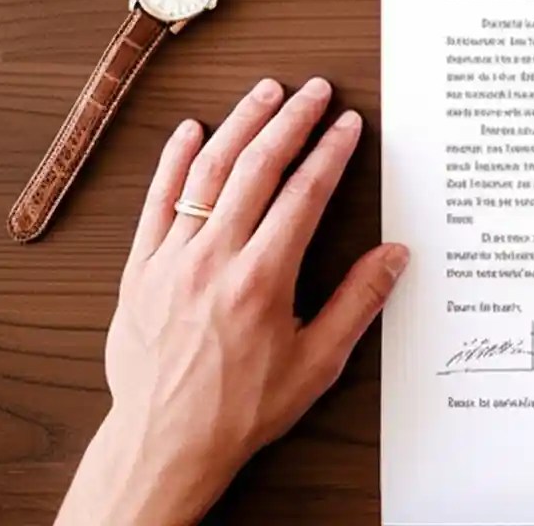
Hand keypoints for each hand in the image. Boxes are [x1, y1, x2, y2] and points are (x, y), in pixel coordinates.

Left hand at [55, 78, 408, 525]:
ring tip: (264, 92)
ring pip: (207, 174)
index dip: (330, 153)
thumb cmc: (242, 409)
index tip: (347, 125)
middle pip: (257, 169)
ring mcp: (170, 259)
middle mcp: (214, 259)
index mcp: (262, 279)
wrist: (166, 442)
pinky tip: (190, 131)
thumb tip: (394, 256)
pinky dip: (173, 161)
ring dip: (238, 125)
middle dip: (291, 122)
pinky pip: (155, 201)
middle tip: (314, 91)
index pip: (304, 195)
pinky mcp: (139, 269)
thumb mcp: (317, 362)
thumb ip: (358, 302)